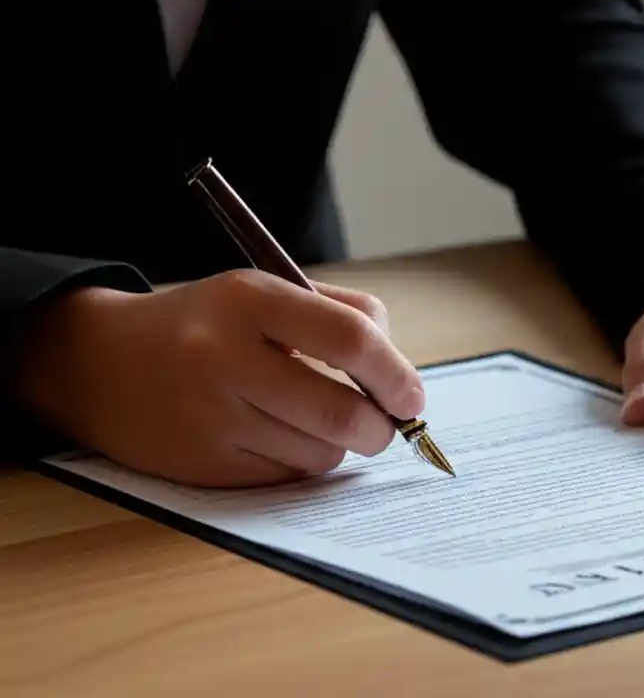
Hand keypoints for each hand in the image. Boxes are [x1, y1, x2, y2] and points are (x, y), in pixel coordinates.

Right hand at [14, 269, 424, 487]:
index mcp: (248, 300)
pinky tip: (275, 437)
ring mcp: (208, 416)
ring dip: (337, 446)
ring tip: (315, 421)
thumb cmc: (210, 325)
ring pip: (320, 454)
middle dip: (380, 427)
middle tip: (383, 423)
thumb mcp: (266, 292)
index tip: (413, 396)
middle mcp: (222, 357)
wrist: (102, 364)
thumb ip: (342, 316)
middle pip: (343, 414)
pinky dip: (297, 463)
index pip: (351, 339)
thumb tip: (400, 376)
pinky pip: (284, 479)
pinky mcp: (200, 466)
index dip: (396, 374)